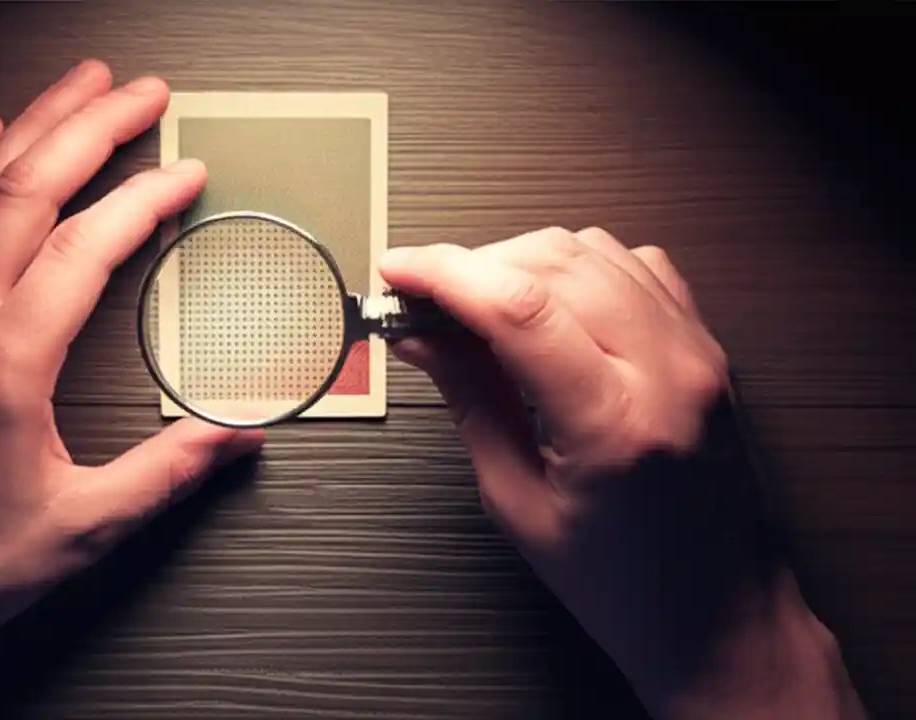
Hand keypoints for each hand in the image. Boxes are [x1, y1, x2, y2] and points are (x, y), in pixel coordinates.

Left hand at [0, 60, 260, 718]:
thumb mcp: (78, 533)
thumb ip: (167, 475)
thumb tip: (234, 438)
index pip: (80, 254)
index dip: (140, 202)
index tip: (184, 175)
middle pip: (22, 195)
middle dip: (89, 128)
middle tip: (140, 94)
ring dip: (27, 129)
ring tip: (75, 88)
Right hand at [380, 228, 863, 718]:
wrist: (721, 618)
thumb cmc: (628, 583)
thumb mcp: (519, 503)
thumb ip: (471, 402)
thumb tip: (421, 337)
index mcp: (615, 422)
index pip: (516, 305)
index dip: (443, 274)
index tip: (398, 274)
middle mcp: (668, 371)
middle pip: (552, 261)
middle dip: (473, 267)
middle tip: (423, 302)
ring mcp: (696, 352)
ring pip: (593, 248)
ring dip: (522, 261)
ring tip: (478, 308)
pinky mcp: (707, 348)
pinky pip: (636, 264)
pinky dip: (579, 267)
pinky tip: (548, 306)